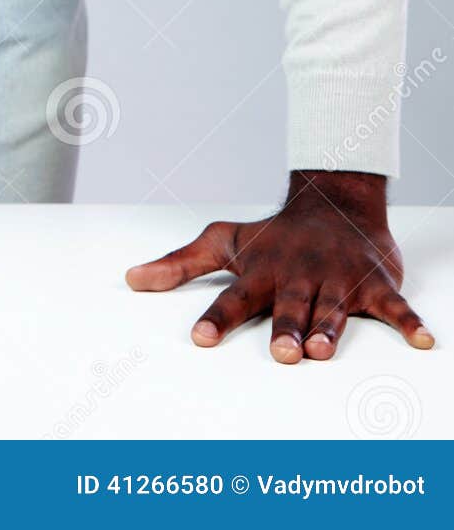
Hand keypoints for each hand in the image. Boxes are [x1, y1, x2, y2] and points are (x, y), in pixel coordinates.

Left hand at [125, 169, 435, 363]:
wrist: (334, 200)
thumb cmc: (275, 234)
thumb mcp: (224, 241)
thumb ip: (179, 265)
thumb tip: (131, 279)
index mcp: (262, 272)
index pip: (234, 298)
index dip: (217, 318)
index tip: (201, 340)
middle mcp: (298, 277)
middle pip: (290, 307)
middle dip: (287, 328)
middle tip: (284, 352)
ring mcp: (338, 280)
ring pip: (334, 309)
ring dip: (330, 329)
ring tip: (324, 350)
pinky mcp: (374, 283)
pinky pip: (395, 306)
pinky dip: (409, 321)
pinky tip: (423, 340)